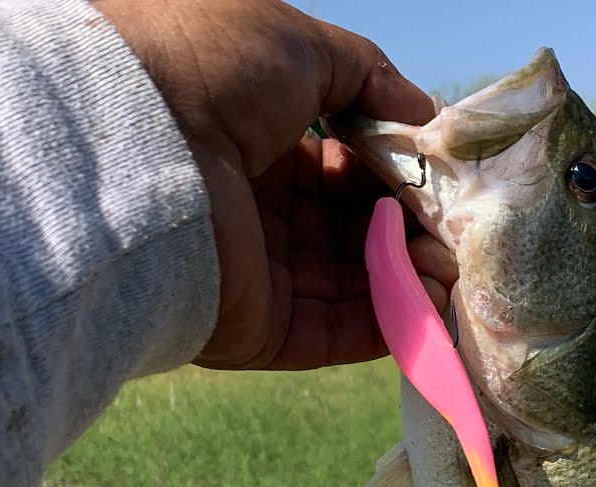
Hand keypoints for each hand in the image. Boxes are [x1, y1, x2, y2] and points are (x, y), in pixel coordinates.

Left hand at [95, 0, 454, 369]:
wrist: (135, 140)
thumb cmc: (210, 72)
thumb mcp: (299, 46)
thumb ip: (368, 77)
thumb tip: (424, 116)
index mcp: (254, 144)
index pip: (339, 168)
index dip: (394, 173)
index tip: (442, 177)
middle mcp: (253, 211)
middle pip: (351, 229)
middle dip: (411, 228)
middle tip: (460, 227)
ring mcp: (254, 274)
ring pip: (352, 283)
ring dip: (411, 274)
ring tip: (457, 264)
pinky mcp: (257, 328)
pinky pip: (336, 331)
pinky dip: (390, 318)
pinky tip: (433, 297)